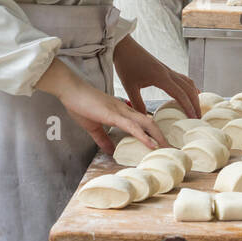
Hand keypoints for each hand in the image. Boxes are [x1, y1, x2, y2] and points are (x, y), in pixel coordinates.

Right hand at [35, 59, 166, 155]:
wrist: (69, 89)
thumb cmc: (79, 104)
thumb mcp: (92, 126)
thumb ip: (102, 138)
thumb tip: (110, 151)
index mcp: (122, 112)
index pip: (143, 122)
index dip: (154, 133)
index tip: (163, 144)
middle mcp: (126, 110)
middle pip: (150, 123)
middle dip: (162, 137)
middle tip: (172, 149)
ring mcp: (121, 111)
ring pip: (146, 123)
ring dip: (158, 137)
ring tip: (167, 149)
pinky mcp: (113, 114)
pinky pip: (132, 126)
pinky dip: (144, 136)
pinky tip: (152, 145)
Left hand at [113, 35, 201, 118]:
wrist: (124, 46)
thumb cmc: (126, 64)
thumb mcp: (129, 87)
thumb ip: (138, 103)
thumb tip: (144, 119)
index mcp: (161, 78)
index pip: (180, 94)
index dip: (188, 107)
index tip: (194, 118)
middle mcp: (168, 73)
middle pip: (189, 89)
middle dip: (195, 103)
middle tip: (198, 117)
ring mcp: (168, 70)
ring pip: (188, 83)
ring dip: (194, 95)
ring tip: (196, 107)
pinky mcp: (166, 69)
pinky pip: (183, 78)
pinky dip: (189, 87)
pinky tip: (190, 93)